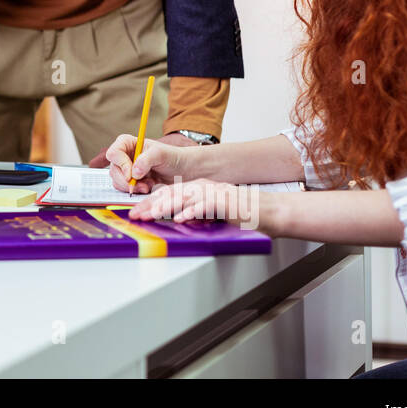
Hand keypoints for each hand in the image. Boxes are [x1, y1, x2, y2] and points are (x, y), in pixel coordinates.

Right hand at [88, 133, 199, 193]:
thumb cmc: (173, 157)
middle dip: (127, 180)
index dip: (120, 164)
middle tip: (143, 185)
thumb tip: (133, 172)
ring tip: (149, 185)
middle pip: (114, 170)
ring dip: (133, 187)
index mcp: (128, 144)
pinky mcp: (131, 182)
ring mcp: (127, 170)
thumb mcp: (161, 154)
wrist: (183, 171)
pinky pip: (125, 189)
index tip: (131, 174)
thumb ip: (146, 160)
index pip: (114, 153)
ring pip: (118, 181)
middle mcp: (124, 156)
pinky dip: (136, 191)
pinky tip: (149, 188)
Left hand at [127, 178, 261, 229]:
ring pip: (186, 197)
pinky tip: (182, 218)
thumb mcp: (212, 214)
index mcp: (199, 189)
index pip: (169, 194)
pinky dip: (194, 211)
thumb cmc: (242, 216)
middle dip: (152, 205)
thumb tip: (177, 220)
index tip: (136, 213)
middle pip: (172, 194)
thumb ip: (195, 214)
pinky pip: (207, 206)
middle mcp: (204, 187)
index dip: (151, 203)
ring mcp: (215, 193)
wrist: (270, 212)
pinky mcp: (226, 201)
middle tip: (136, 215)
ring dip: (167, 207)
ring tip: (153, 215)